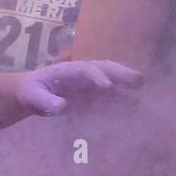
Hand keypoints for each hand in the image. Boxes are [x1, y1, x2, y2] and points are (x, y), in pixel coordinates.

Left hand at [9, 59, 142, 116]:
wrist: (34, 94)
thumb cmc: (33, 92)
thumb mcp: (34, 97)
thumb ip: (46, 102)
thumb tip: (62, 106)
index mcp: (68, 70)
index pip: (86, 70)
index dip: (98, 77)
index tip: (108, 87)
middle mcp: (84, 73)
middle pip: (105, 68)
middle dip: (122, 73)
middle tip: (139, 80)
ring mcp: (91, 83)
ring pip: (112, 79)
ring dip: (127, 84)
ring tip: (142, 90)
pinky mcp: (95, 95)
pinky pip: (111, 96)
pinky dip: (122, 100)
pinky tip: (134, 106)